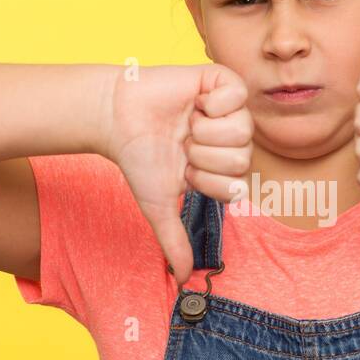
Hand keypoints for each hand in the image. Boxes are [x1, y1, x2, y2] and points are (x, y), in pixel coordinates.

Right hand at [102, 64, 252, 284]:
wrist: (115, 119)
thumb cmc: (138, 158)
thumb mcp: (159, 204)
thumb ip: (174, 240)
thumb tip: (183, 278)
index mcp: (223, 167)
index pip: (238, 185)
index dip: (207, 181)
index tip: (185, 170)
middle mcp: (231, 138)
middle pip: (243, 158)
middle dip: (204, 157)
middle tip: (183, 144)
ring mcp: (228, 109)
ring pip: (243, 130)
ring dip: (205, 131)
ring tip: (187, 124)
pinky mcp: (220, 81)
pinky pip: (238, 95)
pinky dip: (212, 103)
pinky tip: (194, 102)